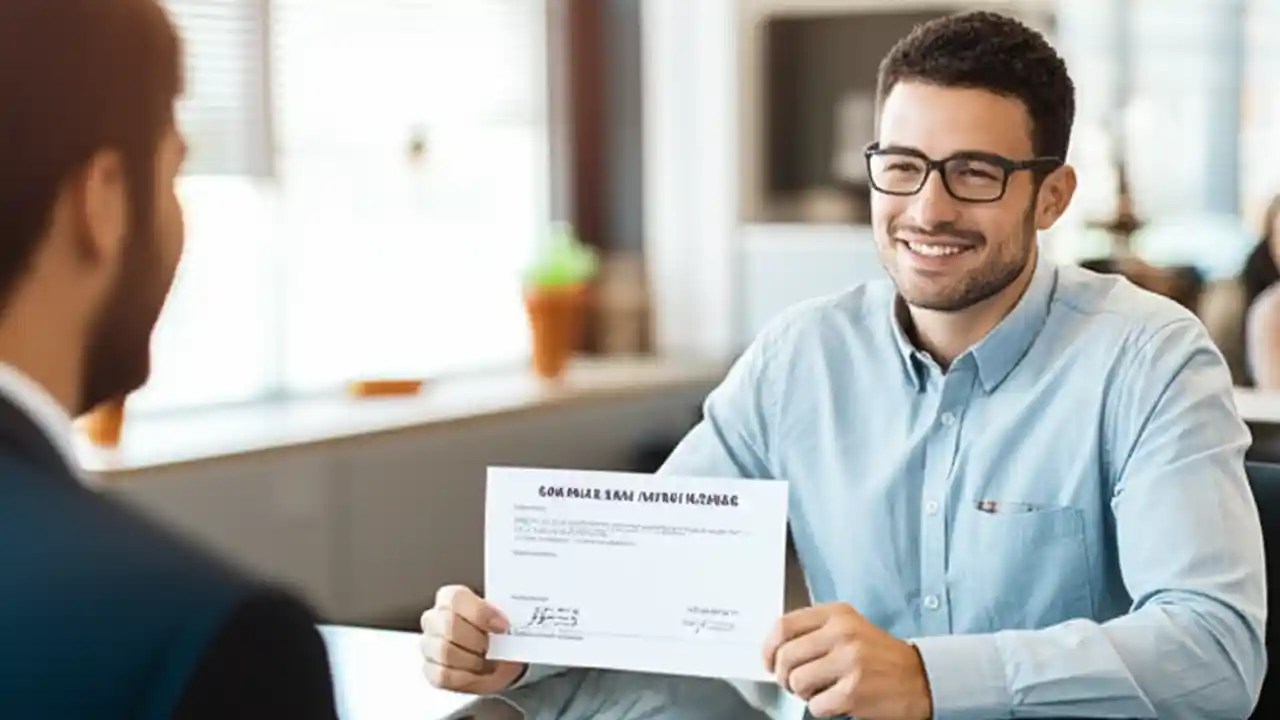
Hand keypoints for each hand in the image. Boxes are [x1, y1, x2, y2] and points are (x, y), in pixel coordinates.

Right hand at [420, 585, 526, 693]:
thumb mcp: (504, 620)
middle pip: (450, 626)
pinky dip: (467, 677)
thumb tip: (515, 620)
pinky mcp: (430, 670)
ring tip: (487, 661)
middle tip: (494, 647)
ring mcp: (429, 644)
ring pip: (446, 652)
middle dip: (478, 640)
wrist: (498, 659)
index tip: (503, 626)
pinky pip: (444, 676)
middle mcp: (434, 618)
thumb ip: (506, 615)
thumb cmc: (498, 634)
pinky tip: (478, 673)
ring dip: (473, 660)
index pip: (457, 598)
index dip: (481, 613)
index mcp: (451, 598)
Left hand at [762, 603, 932, 719]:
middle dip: (784, 676)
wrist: (922, 677)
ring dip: (804, 694)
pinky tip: (836, 701)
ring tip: (821, 691)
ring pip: (797, 682)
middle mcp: (842, 634)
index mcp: (837, 615)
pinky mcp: (854, 692)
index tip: (768, 661)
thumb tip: (776, 649)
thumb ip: (815, 631)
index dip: (768, 648)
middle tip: (795, 683)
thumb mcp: (849, 628)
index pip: (784, 627)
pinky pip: (815, 706)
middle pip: (785, 657)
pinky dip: (821, 709)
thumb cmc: (880, 655)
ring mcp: (849, 662)